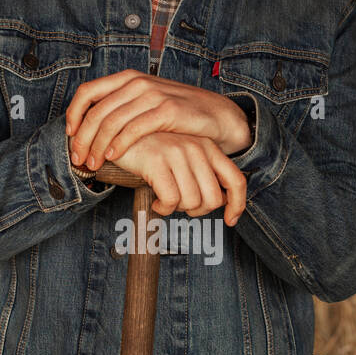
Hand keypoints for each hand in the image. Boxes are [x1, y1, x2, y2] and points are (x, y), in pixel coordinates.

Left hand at [65, 70, 250, 171]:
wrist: (218, 116)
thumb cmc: (180, 114)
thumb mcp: (147, 105)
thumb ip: (123, 109)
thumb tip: (93, 128)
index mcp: (129, 79)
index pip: (87, 92)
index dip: (73, 114)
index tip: (69, 135)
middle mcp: (138, 83)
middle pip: (96, 111)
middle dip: (82, 138)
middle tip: (77, 159)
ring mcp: (153, 95)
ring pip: (111, 121)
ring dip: (96, 146)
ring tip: (91, 164)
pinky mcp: (167, 111)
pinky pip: (133, 129)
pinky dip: (118, 144)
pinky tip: (111, 157)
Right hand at [107, 130, 246, 225]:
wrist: (118, 134)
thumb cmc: (152, 151)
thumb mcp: (183, 157)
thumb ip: (202, 173)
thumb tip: (220, 201)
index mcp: (208, 147)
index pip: (236, 180)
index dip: (237, 205)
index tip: (230, 220)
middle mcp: (196, 148)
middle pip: (213, 199)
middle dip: (198, 211)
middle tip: (181, 206)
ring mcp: (177, 153)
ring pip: (192, 202)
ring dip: (177, 210)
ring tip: (165, 200)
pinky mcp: (157, 161)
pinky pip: (171, 201)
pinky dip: (164, 208)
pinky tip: (156, 202)